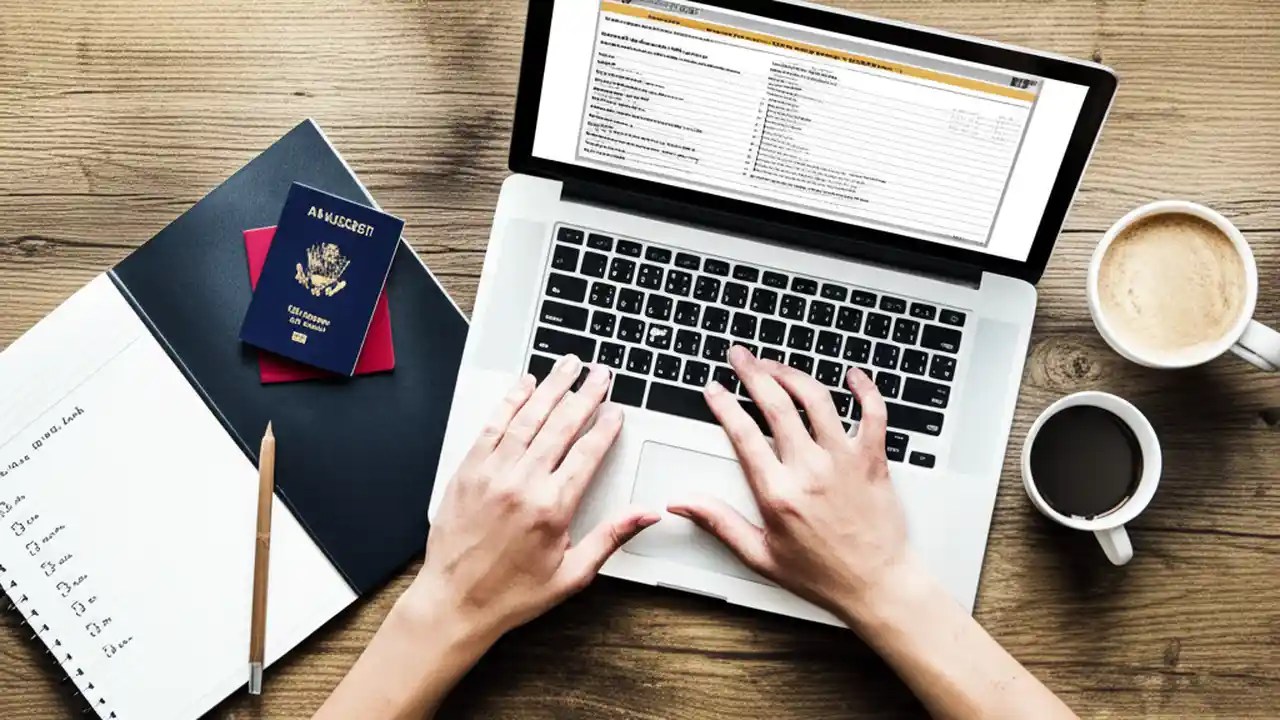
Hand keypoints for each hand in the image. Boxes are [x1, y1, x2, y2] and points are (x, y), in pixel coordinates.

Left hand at [411, 354, 658, 643]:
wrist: (454, 602)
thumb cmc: (512, 593)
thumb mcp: (573, 574)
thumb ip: (612, 537)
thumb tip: (647, 514)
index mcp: (552, 508)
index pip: (587, 453)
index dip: (605, 427)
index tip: (617, 411)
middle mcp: (522, 484)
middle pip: (560, 426)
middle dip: (585, 395)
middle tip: (601, 374)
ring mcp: (492, 473)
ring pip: (528, 418)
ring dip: (551, 387)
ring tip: (569, 365)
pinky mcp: (468, 471)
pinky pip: (493, 427)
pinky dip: (510, 401)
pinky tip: (525, 385)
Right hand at [668, 346, 913, 622]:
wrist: (877, 585)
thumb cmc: (821, 574)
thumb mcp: (760, 555)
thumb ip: (718, 523)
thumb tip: (681, 504)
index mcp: (778, 493)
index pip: (743, 434)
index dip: (724, 405)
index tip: (714, 389)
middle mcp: (810, 470)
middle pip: (776, 404)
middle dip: (753, 372)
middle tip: (740, 356)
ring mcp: (844, 461)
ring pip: (817, 399)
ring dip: (792, 373)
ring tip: (776, 364)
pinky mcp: (873, 460)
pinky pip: (873, 413)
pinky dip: (864, 389)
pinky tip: (852, 375)